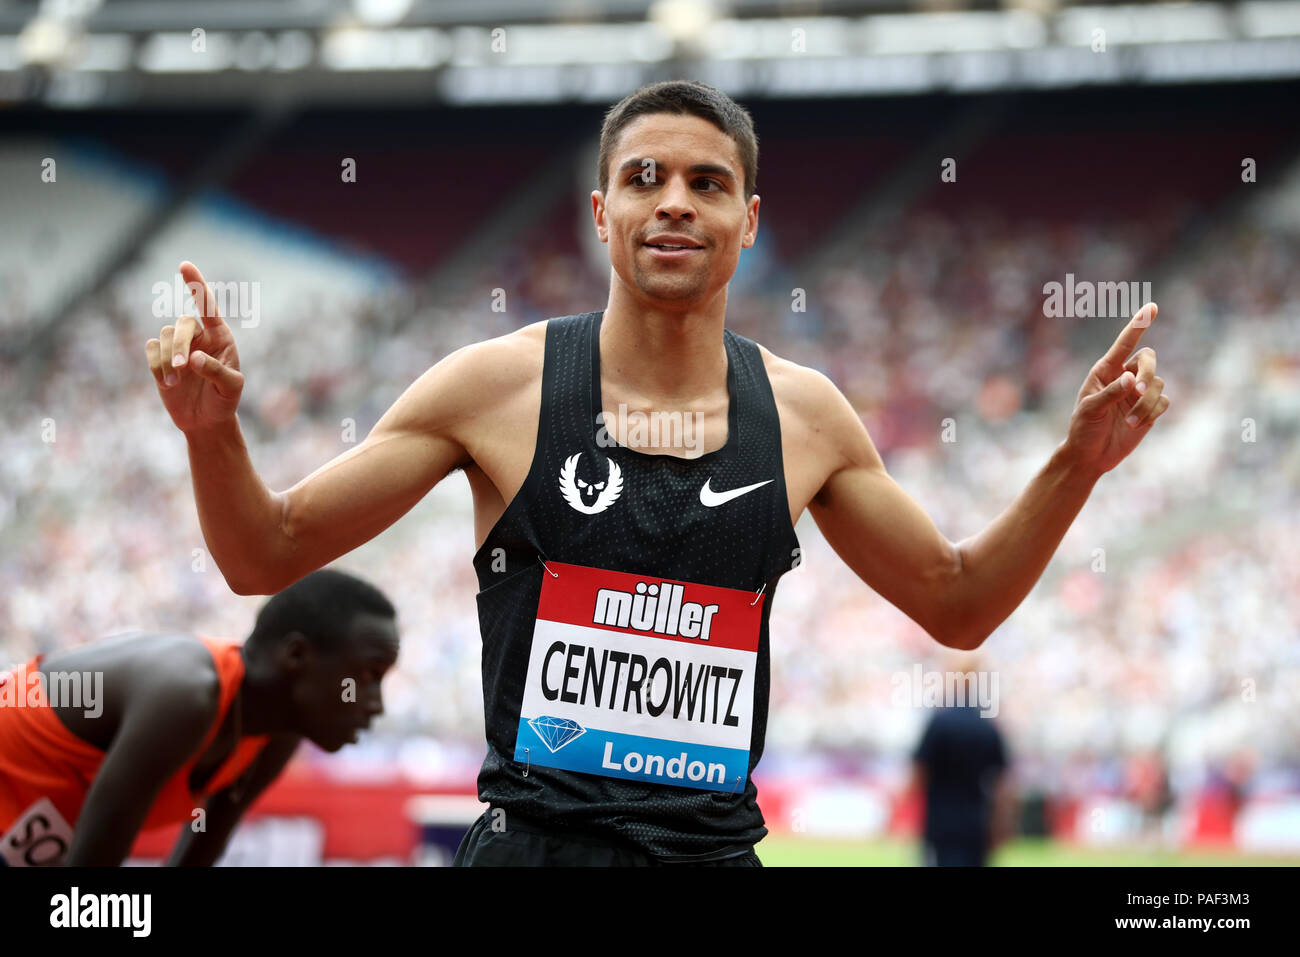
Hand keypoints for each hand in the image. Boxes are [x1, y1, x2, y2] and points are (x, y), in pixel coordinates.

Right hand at [145, 261, 244, 434]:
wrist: (206, 420)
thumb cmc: (224, 401)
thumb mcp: (231, 389)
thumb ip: (217, 371)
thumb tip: (193, 357)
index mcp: (221, 336)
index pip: (208, 305)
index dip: (196, 285)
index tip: (184, 265)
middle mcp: (198, 336)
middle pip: (181, 324)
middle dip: (178, 344)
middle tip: (182, 367)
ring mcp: (177, 346)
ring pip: (163, 336)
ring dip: (167, 360)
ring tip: (174, 383)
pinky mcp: (161, 359)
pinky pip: (151, 350)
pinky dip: (157, 365)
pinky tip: (167, 383)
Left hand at [1063, 302, 1170, 477]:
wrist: (1091, 455)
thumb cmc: (1083, 429)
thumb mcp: (1090, 410)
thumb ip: (1110, 393)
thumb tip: (1131, 378)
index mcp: (1105, 370)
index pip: (1124, 344)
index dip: (1138, 325)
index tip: (1152, 307)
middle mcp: (1124, 376)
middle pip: (1148, 359)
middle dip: (1146, 373)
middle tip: (1137, 391)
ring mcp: (1139, 392)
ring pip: (1157, 384)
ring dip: (1145, 403)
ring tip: (1129, 422)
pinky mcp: (1150, 408)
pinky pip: (1163, 401)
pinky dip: (1152, 412)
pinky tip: (1136, 425)